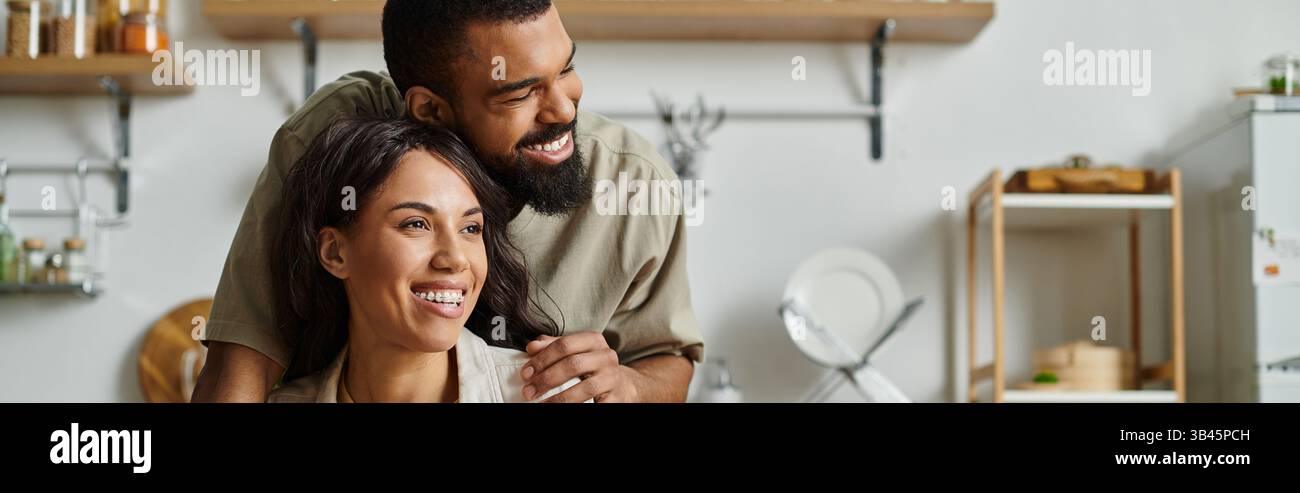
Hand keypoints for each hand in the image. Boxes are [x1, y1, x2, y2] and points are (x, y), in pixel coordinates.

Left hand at [521, 332, 641, 402]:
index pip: (564, 345)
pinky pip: (595, 405)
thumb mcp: (575, 351)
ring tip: (542, 404)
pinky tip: (562, 410)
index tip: (526, 373)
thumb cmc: (592, 366)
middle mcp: (606, 356)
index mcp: (594, 340)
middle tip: (529, 391)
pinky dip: (576, 408)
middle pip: (572, 365)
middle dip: (547, 379)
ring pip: (585, 388)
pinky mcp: (617, 397)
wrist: (621, 384)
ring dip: (559, 399)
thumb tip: (531, 347)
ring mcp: (613, 377)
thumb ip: (553, 346)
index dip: (542, 359)